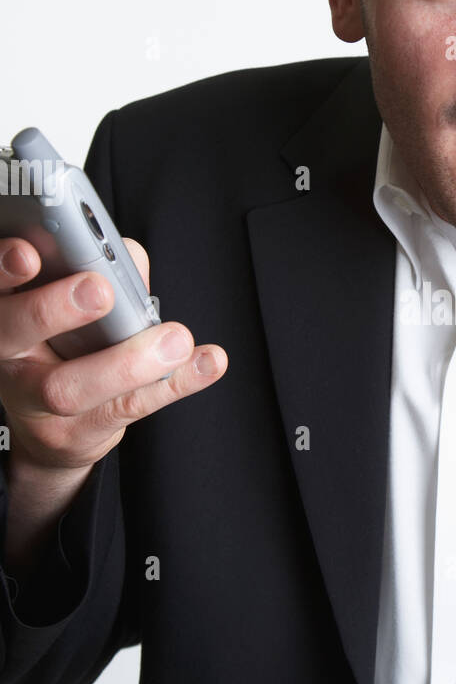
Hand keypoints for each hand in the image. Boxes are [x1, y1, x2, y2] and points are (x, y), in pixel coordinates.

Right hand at [0, 236, 227, 473]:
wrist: (53, 428)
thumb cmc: (63, 344)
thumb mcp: (65, 302)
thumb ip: (98, 269)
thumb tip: (129, 254)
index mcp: (3, 309)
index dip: (2, 268)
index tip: (30, 253)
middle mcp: (9, 354)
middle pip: (11, 331)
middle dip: (51, 308)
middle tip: (99, 290)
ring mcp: (37, 401)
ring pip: (68, 388)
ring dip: (126, 362)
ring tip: (174, 340)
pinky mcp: (79, 431)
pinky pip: (130, 407)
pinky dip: (176, 383)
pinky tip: (207, 362)